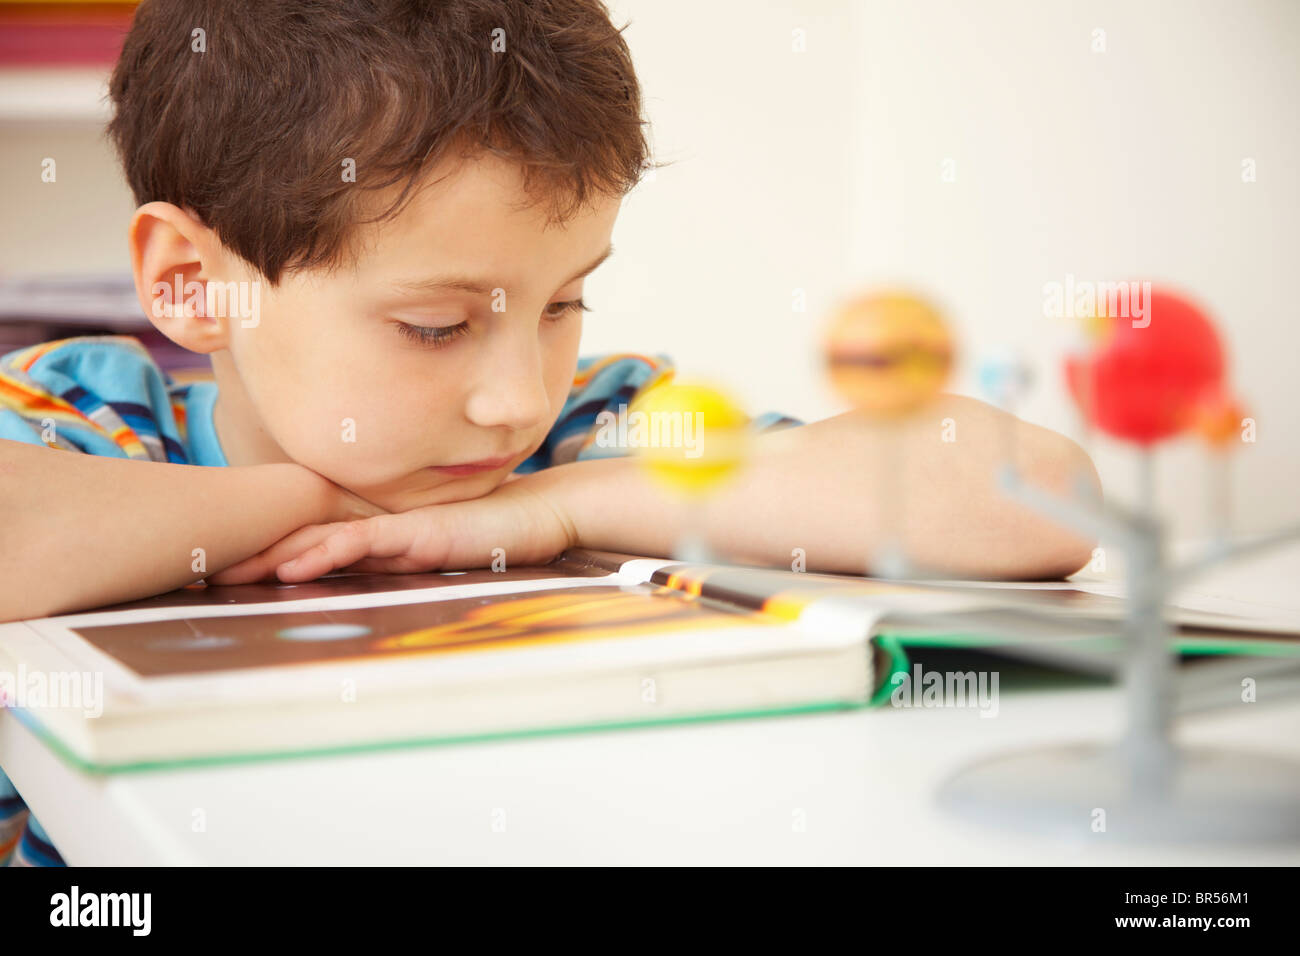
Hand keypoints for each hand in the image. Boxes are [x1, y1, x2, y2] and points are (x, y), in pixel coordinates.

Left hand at [209, 473, 576, 583]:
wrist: (539, 516)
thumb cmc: (492, 539)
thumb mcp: (434, 557)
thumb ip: (398, 562)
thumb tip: (364, 580)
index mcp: (375, 531)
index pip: (308, 539)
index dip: (263, 551)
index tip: (219, 570)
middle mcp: (376, 524)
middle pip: (299, 535)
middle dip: (248, 552)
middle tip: (195, 572)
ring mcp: (393, 526)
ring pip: (319, 536)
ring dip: (270, 555)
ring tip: (224, 572)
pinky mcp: (415, 533)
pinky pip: (361, 542)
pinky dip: (324, 554)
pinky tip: (291, 567)